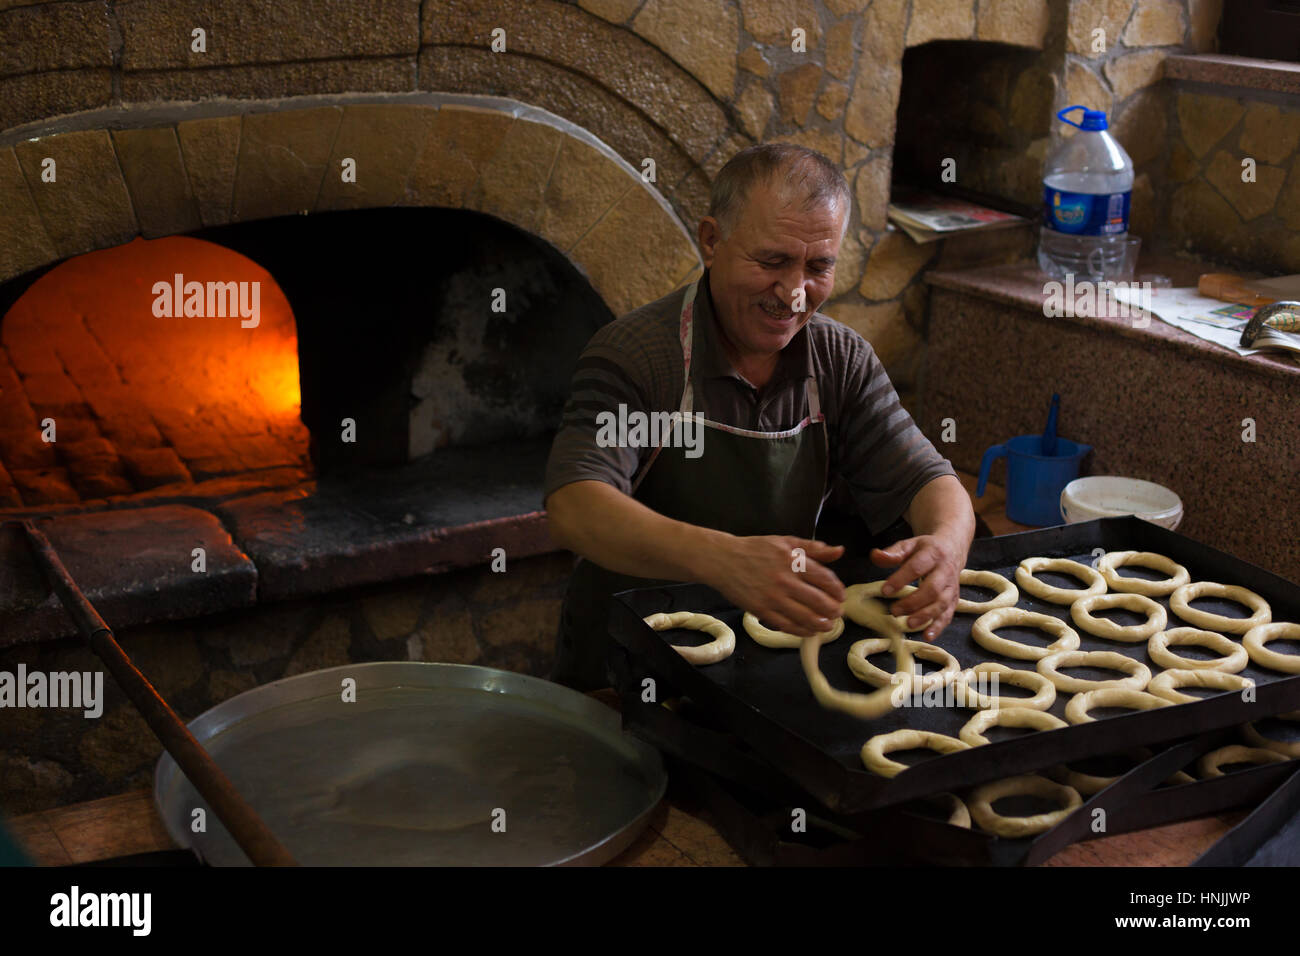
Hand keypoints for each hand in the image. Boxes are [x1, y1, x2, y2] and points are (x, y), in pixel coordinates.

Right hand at [707, 536, 845, 636]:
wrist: (723, 560)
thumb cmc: (755, 550)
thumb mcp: (785, 542)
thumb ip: (813, 548)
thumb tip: (839, 551)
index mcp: (794, 561)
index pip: (826, 579)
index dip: (837, 590)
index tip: (840, 596)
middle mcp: (786, 581)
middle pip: (820, 602)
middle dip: (833, 610)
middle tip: (837, 613)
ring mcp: (773, 598)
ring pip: (806, 617)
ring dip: (822, 624)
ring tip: (827, 625)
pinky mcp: (762, 611)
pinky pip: (788, 626)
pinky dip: (802, 631)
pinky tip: (809, 631)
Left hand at [869, 534, 962, 641]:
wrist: (952, 550)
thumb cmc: (925, 550)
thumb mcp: (909, 545)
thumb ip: (892, 553)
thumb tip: (875, 556)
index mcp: (933, 554)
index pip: (916, 567)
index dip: (901, 579)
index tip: (885, 591)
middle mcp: (945, 571)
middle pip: (932, 589)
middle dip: (913, 602)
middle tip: (894, 611)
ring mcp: (951, 587)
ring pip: (941, 604)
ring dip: (925, 616)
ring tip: (908, 624)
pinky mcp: (954, 600)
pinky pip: (948, 615)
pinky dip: (938, 627)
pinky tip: (927, 636)